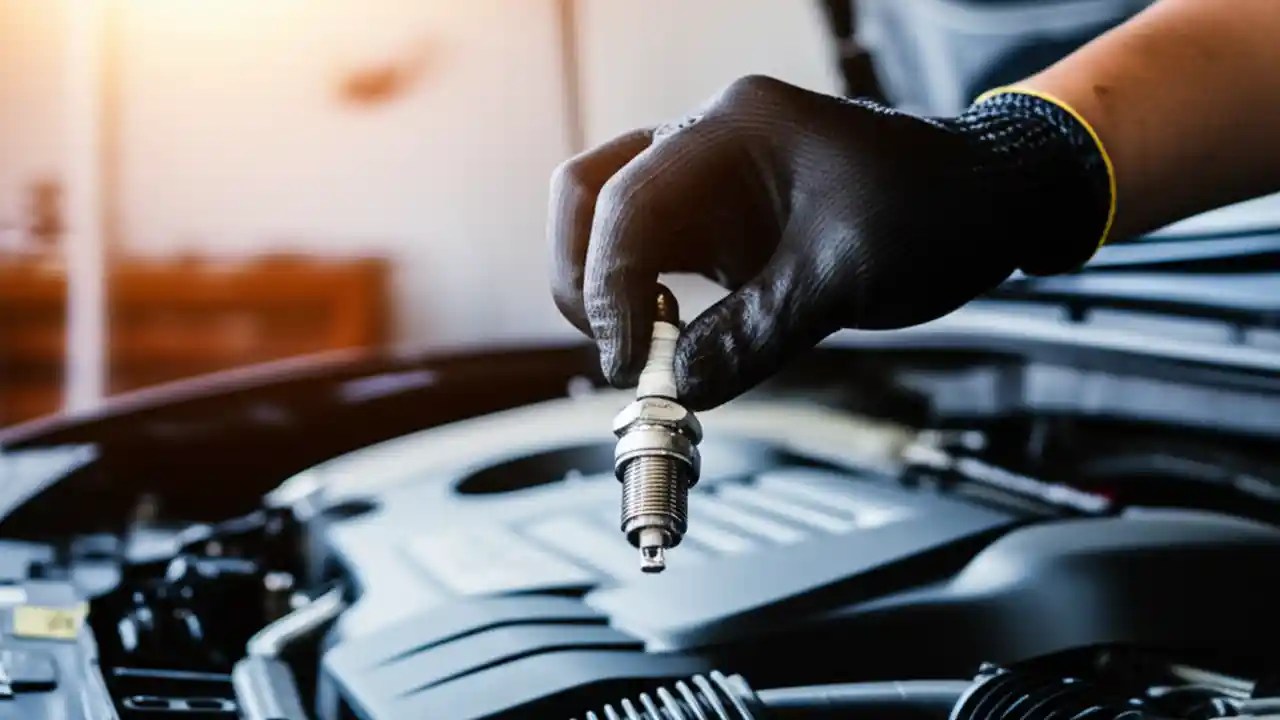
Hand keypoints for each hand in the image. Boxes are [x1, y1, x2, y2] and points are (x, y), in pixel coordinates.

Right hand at [548, 75, 1107, 409]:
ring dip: (604, 292)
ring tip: (639, 356)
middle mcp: (707, 146)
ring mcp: (710, 185)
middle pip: (590, 197)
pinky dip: (639, 303)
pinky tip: (665, 344)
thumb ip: (755, 332)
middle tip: (615, 354)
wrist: (991, 198)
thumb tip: (680, 385)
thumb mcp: (848, 276)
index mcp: (732, 129)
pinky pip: (651, 257)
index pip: (629, 201)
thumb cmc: (938, 207)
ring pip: (610, 228)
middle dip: (582, 277)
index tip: (627, 362)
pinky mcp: (722, 227)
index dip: (609, 285)